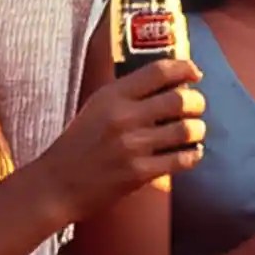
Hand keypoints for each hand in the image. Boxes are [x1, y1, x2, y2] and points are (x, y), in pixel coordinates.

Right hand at [35, 59, 205, 222]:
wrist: (56, 186)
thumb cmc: (78, 144)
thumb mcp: (97, 107)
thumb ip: (128, 93)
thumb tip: (168, 81)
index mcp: (113, 96)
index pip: (158, 72)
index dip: (184, 69)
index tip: (195, 74)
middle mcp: (124, 117)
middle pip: (180, 99)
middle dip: (197, 102)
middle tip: (197, 106)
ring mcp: (133, 146)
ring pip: (186, 130)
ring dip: (198, 129)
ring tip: (195, 130)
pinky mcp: (139, 173)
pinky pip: (181, 160)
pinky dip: (193, 154)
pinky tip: (192, 152)